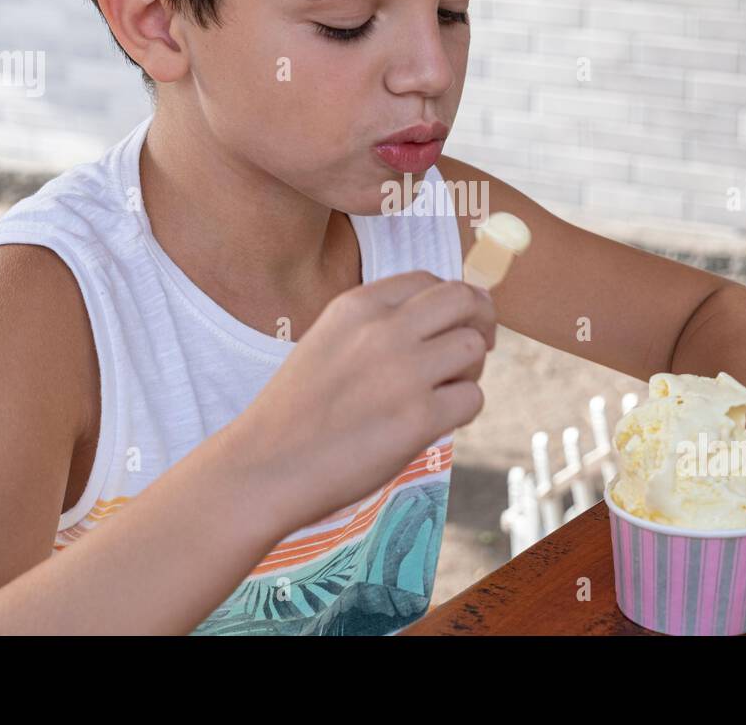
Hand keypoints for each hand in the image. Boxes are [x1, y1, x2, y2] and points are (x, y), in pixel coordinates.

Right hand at [237, 270, 496, 532]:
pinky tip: (434, 422)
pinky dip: (462, 411)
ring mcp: (404, 372)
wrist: (265, 466)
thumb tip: (439, 320)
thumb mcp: (327, 340)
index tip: (455, 323)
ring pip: (474, 347)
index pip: (430, 280)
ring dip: (471, 370)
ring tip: (445, 391)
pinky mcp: (419, 418)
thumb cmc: (296, 411)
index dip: (452, 301)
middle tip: (477, 347)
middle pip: (465, 299)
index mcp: (358, 305)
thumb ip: (376, 325)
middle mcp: (384, 329)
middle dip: (481, 321)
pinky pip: (472, 398)